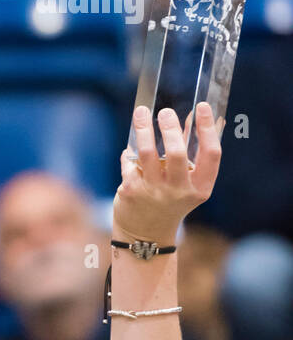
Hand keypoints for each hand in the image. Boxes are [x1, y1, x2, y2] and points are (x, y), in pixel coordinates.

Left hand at [112, 103, 222, 243]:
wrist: (146, 232)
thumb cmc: (170, 200)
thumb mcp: (188, 183)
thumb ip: (191, 154)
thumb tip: (192, 118)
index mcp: (201, 188)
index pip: (211, 154)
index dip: (208, 129)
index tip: (202, 107)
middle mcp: (179, 191)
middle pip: (176, 153)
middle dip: (170, 128)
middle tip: (165, 111)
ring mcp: (154, 192)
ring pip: (147, 153)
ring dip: (143, 129)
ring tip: (141, 112)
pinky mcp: (131, 191)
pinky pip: (129, 162)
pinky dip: (129, 152)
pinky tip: (130, 148)